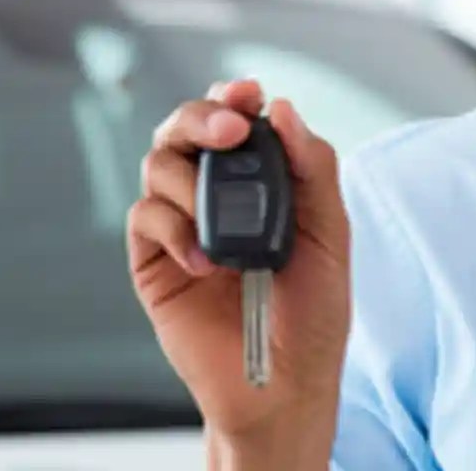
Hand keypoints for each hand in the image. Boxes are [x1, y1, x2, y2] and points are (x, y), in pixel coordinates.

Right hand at [126, 80, 350, 455]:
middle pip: (185, 128)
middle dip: (201, 117)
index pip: (236, 120)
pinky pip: (144, 216)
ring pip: (159, 163)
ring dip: (189, 179)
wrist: (284, 381)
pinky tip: (205, 263)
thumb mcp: (331, 233)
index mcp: (261, 180)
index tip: (248, 93)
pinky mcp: (153, 260)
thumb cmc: (314, 310)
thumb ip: (313, 168)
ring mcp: (181, 223)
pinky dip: (173, 229)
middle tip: (228, 131)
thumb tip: (283, 109)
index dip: (233, 98)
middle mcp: (216, 193)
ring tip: (222, 224)